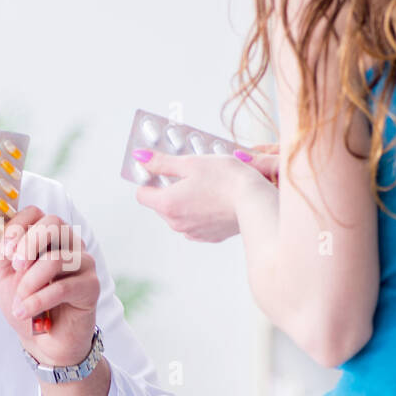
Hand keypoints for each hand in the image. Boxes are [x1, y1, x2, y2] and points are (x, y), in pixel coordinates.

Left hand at [0, 206, 99, 366]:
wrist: (43, 341)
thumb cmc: (27, 304)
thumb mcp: (4, 275)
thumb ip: (1, 251)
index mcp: (48, 237)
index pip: (35, 213)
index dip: (17, 226)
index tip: (5, 250)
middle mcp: (69, 244)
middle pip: (53, 223)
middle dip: (28, 244)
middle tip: (16, 267)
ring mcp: (84, 263)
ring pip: (56, 258)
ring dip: (29, 283)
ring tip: (18, 302)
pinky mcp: (91, 287)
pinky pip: (63, 287)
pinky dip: (38, 300)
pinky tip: (25, 311)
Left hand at [133, 144, 277, 241]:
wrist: (255, 201)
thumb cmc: (226, 180)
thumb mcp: (190, 163)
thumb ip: (161, 162)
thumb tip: (140, 158)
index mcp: (167, 204)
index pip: (141, 194)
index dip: (149, 180)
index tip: (162, 170)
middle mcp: (176, 223)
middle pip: (160, 204)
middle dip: (170, 189)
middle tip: (192, 174)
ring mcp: (193, 233)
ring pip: (179, 214)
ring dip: (187, 201)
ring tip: (208, 186)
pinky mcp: (209, 237)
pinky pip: (196, 223)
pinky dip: (201, 212)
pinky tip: (216, 200)